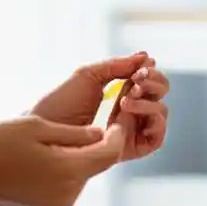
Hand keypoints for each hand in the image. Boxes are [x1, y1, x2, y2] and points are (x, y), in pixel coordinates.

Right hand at [0, 117, 125, 205]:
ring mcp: (57, 203)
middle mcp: (68, 193)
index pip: (110, 153)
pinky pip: (68, 183)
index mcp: (68, 170)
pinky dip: (67, 166)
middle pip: (97, 164)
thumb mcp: (38, 126)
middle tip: (94, 119)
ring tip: (63, 134)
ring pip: (83, 173)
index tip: (118, 117)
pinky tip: (49, 151)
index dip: (118, 133)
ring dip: (81, 155)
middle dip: (99, 143)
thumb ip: (75, 132)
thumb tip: (101, 133)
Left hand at [31, 52, 169, 161]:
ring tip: (126, 99)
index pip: (149, 80)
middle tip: (136, 81)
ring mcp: (130, 130)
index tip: (140, 68)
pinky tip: (132, 112)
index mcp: (121, 93)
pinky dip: (154, 123)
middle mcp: (129, 112)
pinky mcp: (129, 149)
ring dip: (151, 101)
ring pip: (161, 113)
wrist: (45, 128)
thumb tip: (145, 57)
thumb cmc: (60, 102)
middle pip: (160, 94)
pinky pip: (156, 139)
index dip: (149, 72)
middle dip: (154, 83)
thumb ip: (117, 65)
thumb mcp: (88, 76)